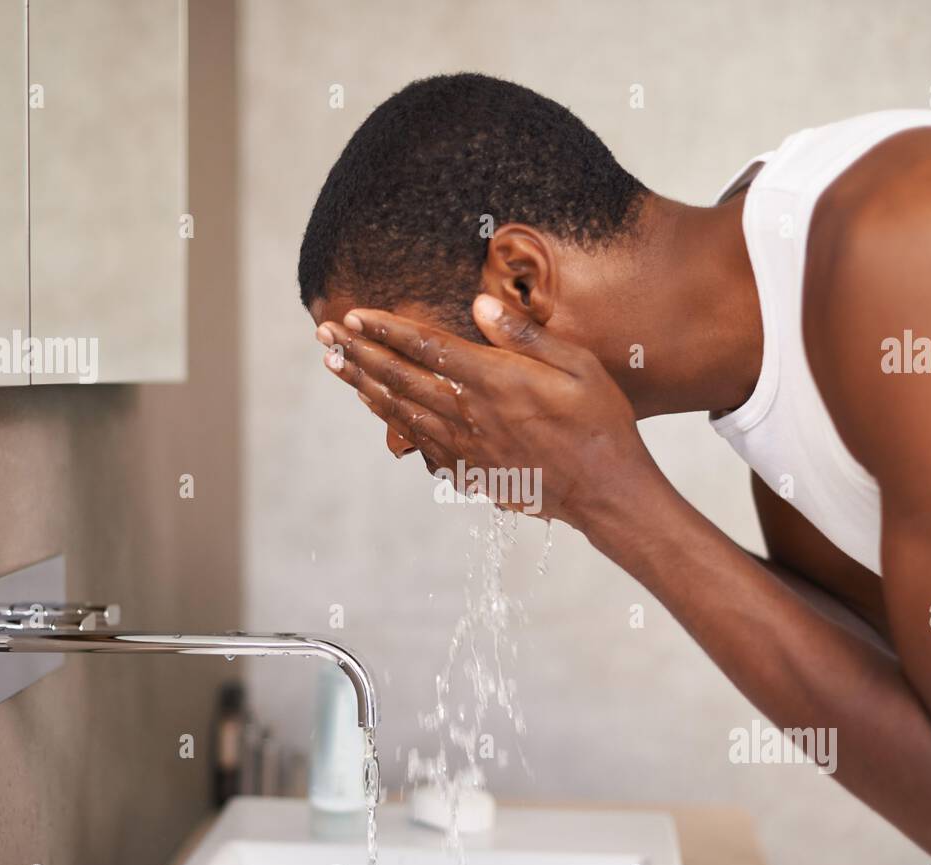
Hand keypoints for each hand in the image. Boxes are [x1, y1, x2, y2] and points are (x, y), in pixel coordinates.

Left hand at [316, 294, 655, 528]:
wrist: (605, 491)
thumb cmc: (600, 423)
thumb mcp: (579, 366)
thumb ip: (526, 335)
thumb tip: (480, 306)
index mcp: (496, 380)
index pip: (427, 347)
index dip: (387, 329)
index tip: (355, 314)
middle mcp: (471, 412)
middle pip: (400, 377)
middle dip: (358, 351)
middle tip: (325, 332)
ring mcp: (465, 444)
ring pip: (399, 408)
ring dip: (363, 383)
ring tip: (334, 362)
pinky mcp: (468, 468)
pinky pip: (416, 439)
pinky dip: (388, 418)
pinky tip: (373, 403)